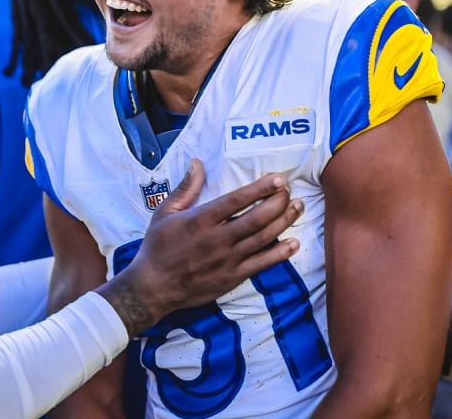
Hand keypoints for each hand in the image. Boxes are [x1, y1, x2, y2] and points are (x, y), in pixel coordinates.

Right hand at [100, 160, 301, 336]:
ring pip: (263, 238)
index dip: (260, 188)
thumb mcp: (164, 213)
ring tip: (298, 207)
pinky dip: (280, 253)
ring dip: (284, 221)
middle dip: (278, 202)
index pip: (237, 200)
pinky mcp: (233, 277)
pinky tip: (294, 243)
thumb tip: (197, 163)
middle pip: (257, 218)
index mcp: (201, 220)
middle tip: (289, 191)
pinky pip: (262, 263)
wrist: (153, 288)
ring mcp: (228, 259)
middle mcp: (218, 239)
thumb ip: (185, 188)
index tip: (278, 179)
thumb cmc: (157, 247)